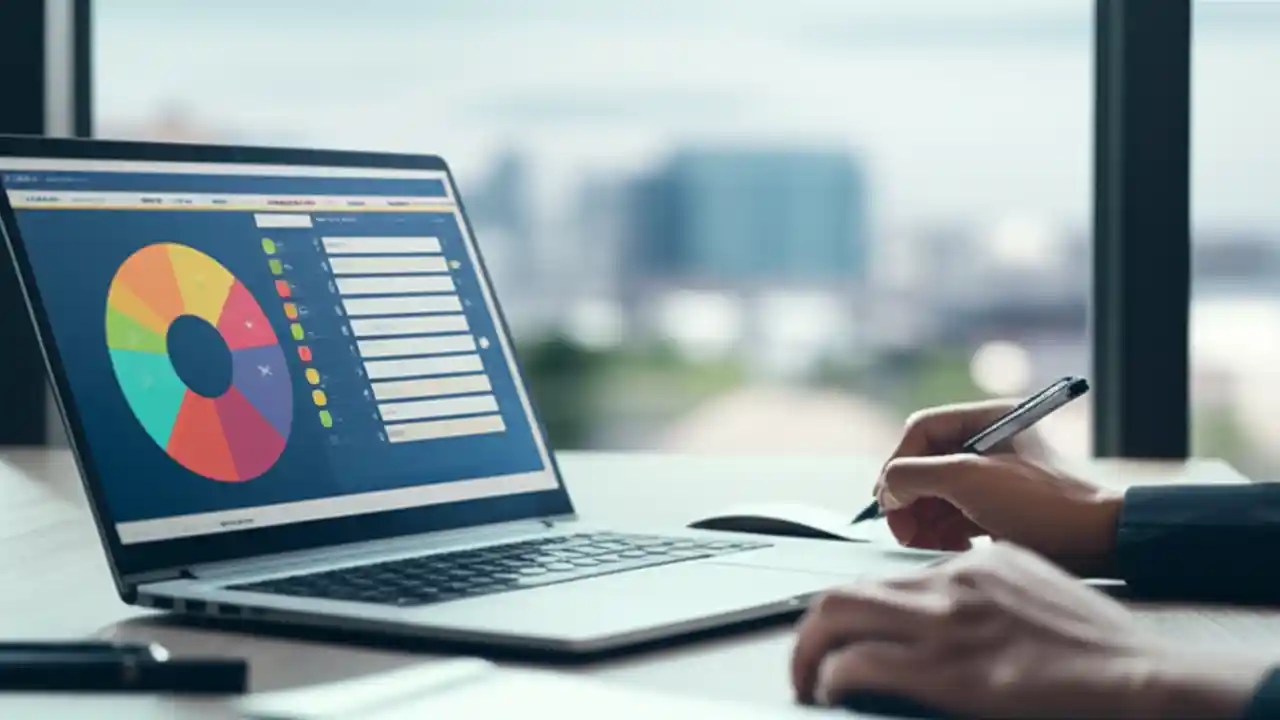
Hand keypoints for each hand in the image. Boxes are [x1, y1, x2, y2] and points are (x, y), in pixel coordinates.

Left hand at [791, 543, 1270, 717]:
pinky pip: (858, 662)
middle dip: (812, 629)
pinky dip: (832, 677)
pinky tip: (832, 692)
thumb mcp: (1039, 596)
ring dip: (808, 653)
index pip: (889, 580)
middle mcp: (951, 584)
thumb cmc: (1102, 652)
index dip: (857, 612)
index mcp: (975, 566)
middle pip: (846, 590)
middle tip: (805, 661)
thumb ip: (993, 596)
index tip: (846, 634)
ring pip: (837, 616)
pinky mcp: (945, 669)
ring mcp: (945, 624)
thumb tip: (962, 621)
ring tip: (806, 681)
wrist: (1141, 677)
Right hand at [875, 401, 1121, 574]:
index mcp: (988, 418)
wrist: (1101, 542)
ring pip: (936, 492)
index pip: (921, 430)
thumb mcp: (968, 479)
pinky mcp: (1001, 507)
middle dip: (909, 498)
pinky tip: (952, 548)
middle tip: (904, 530)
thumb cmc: (1042, 502)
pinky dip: (944, 531)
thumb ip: (914, 474)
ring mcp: (996, 476)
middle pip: (925, 463)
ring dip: (924, 519)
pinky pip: (955, 514)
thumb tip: (885, 490)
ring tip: (926, 544)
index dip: (897, 464)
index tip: (889, 501)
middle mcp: (990, 441)